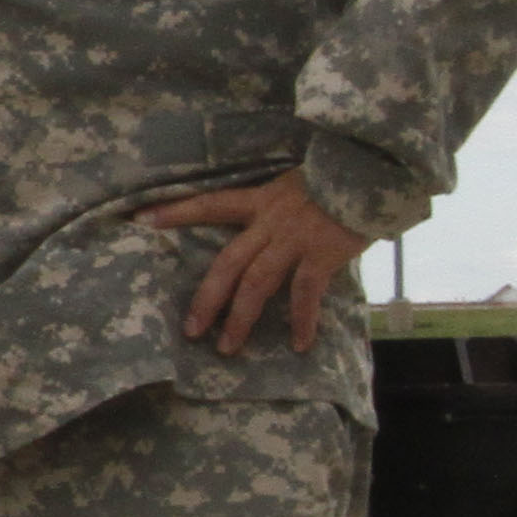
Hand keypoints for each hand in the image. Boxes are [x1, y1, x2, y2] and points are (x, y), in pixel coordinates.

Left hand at [144, 169, 372, 356]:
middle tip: (191, 330)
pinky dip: (302, 321)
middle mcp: (271, 220)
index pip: (210, 203)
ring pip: (256, 284)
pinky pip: (305, 294)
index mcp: (262, 199)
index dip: (177, 211)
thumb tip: (270, 234)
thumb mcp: (300, 185)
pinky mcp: (321, 253)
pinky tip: (299, 344)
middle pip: (227, 263)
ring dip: (240, 319)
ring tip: (227, 347)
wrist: (375, 170)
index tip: (142, 218)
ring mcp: (294, 238)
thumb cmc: (341, 179)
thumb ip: (281, 209)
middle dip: (206, 299)